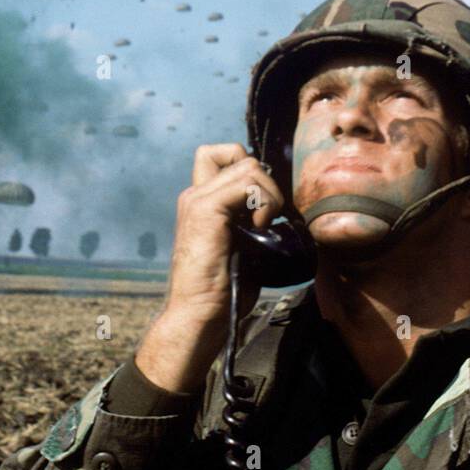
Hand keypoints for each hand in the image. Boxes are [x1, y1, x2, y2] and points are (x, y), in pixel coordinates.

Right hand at [134, 144, 284, 394]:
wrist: (198, 316)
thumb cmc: (221, 291)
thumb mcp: (240, 247)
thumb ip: (248, 223)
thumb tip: (275, 212)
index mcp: (201, 202)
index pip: (221, 155)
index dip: (246, 167)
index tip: (260, 204)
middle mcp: (195, 195)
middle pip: (238, 153)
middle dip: (264, 181)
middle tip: (267, 215)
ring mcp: (198, 200)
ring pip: (248, 165)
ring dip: (268, 194)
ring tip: (264, 225)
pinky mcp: (206, 211)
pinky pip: (246, 184)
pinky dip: (263, 202)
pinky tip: (260, 228)